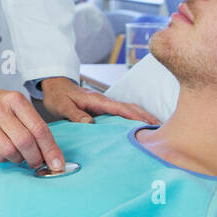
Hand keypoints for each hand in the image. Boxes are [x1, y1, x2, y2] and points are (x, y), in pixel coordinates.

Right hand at [0, 63, 66, 170]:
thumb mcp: (15, 104)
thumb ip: (31, 123)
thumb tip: (49, 152)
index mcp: (16, 100)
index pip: (39, 129)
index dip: (51, 149)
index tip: (57, 163)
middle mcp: (0, 109)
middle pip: (26, 142)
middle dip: (36, 158)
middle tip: (38, 163)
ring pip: (10, 151)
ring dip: (19, 159)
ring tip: (19, 156)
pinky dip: (4, 159)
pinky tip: (4, 152)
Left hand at [38, 77, 158, 125]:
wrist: (55, 86)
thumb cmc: (58, 95)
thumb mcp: (62, 106)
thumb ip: (75, 114)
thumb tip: (90, 124)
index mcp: (97, 100)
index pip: (121, 109)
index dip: (135, 117)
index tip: (148, 125)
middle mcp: (105, 101)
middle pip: (131, 108)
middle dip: (146, 117)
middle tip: (161, 129)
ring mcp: (105, 104)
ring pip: (129, 109)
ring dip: (142, 117)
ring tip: (156, 129)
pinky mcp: (103, 108)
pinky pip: (122, 112)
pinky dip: (134, 117)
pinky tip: (139, 126)